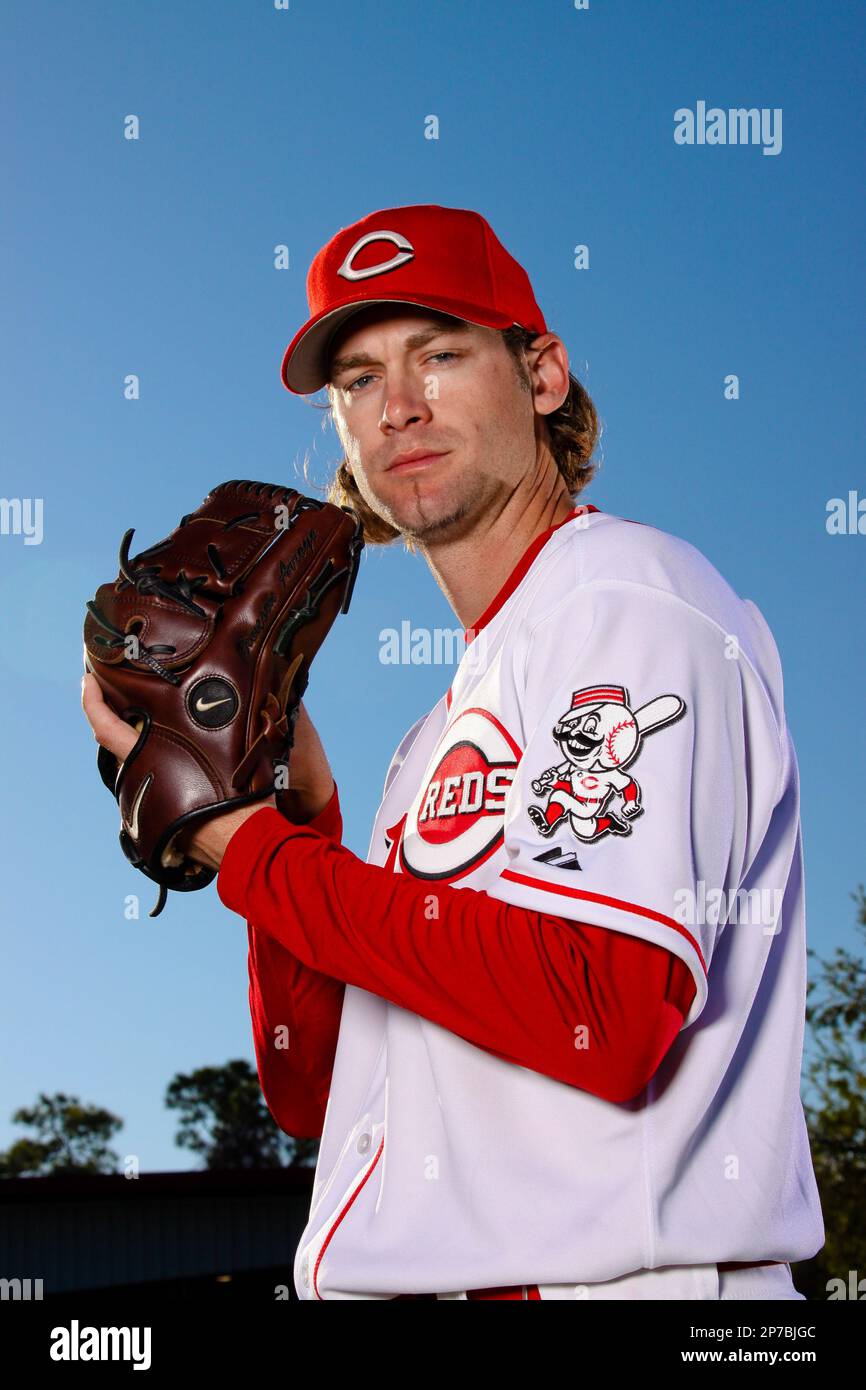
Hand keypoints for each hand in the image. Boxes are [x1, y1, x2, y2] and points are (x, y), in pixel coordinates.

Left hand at [81, 672, 329, 871]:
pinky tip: (183, 769)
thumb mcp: (237, 749)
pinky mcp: (158, 826)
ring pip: (137, 770)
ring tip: (167, 731)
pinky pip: (153, 791)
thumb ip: (227, 721)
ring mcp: (145, 808)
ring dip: (147, 752)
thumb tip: (255, 690)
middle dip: (125, 723)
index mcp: (149, 762)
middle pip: (120, 748)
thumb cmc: (243, 801)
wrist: (248, 849)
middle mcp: (139, 784)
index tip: (88, 681)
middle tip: (137, 699)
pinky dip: (162, 776)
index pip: (105, 727)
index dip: (92, 701)